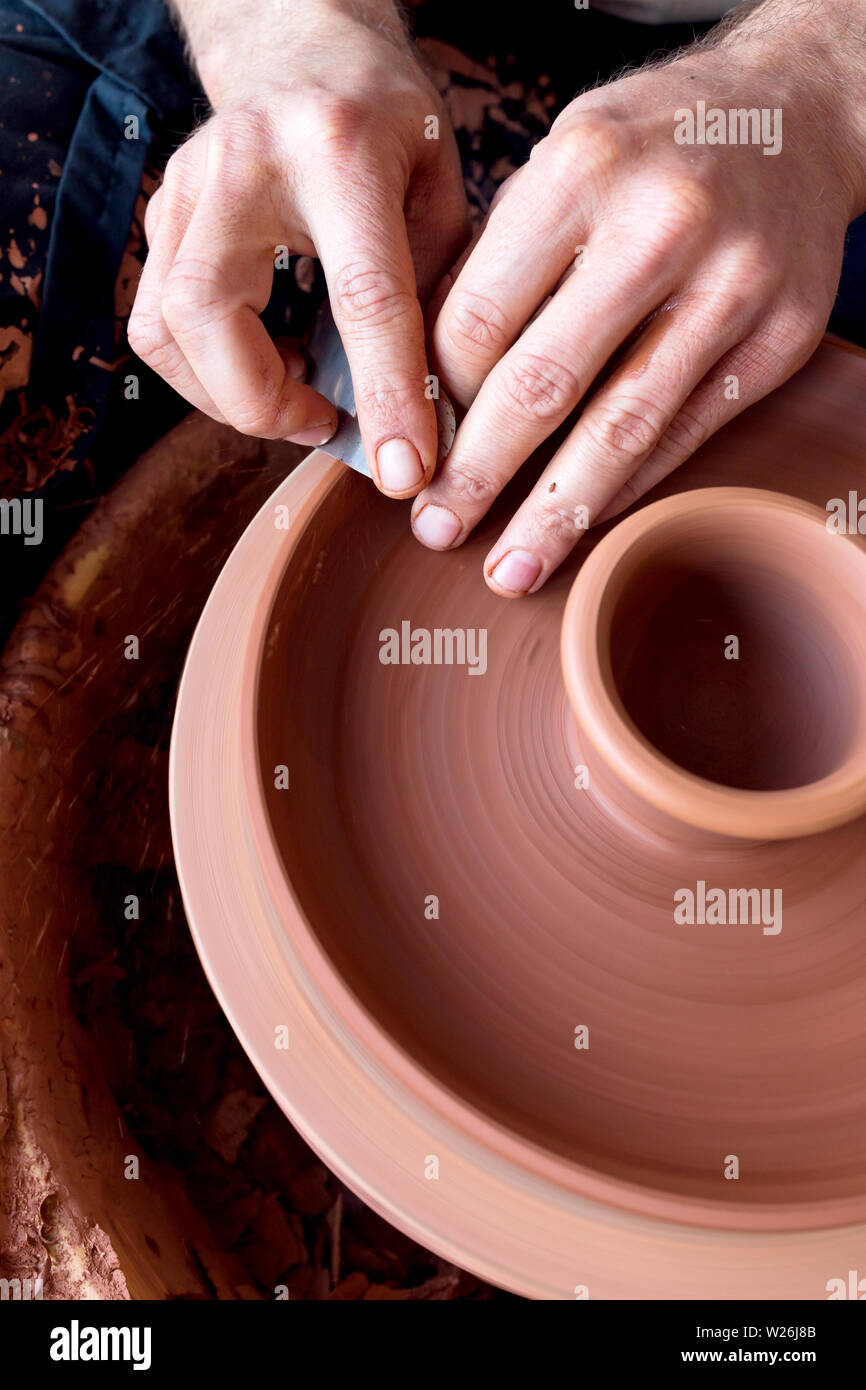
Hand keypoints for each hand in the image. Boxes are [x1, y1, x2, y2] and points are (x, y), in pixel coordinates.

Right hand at [129, 1, 468, 495]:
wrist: (304, 47)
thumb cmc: (386, 122)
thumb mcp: (441, 190)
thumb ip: (438, 292)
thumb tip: (433, 410)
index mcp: (338, 151)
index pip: (362, 297)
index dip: (385, 396)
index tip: (403, 471)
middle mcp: (244, 166)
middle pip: (210, 315)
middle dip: (263, 403)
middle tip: (326, 424)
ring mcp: (186, 189)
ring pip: (165, 330)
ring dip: (228, 395)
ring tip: (299, 395)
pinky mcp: (162, 216)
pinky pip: (156, 326)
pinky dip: (206, 372)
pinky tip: (267, 364)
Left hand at [411, 0, 865, 592]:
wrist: (794, 115)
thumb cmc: (649, 145)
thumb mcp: (562, 159)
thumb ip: (501, 259)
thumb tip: (428, 387)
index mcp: (582, 169)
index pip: (479, 317)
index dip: (438, 399)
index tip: (415, 449)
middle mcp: (661, 225)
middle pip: (543, 383)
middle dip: (479, 474)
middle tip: (436, 529)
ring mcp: (732, 285)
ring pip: (621, 428)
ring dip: (555, 514)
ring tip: (510, 569)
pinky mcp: (781, 337)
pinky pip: (684, 434)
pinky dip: (624, 488)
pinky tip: (581, 524)